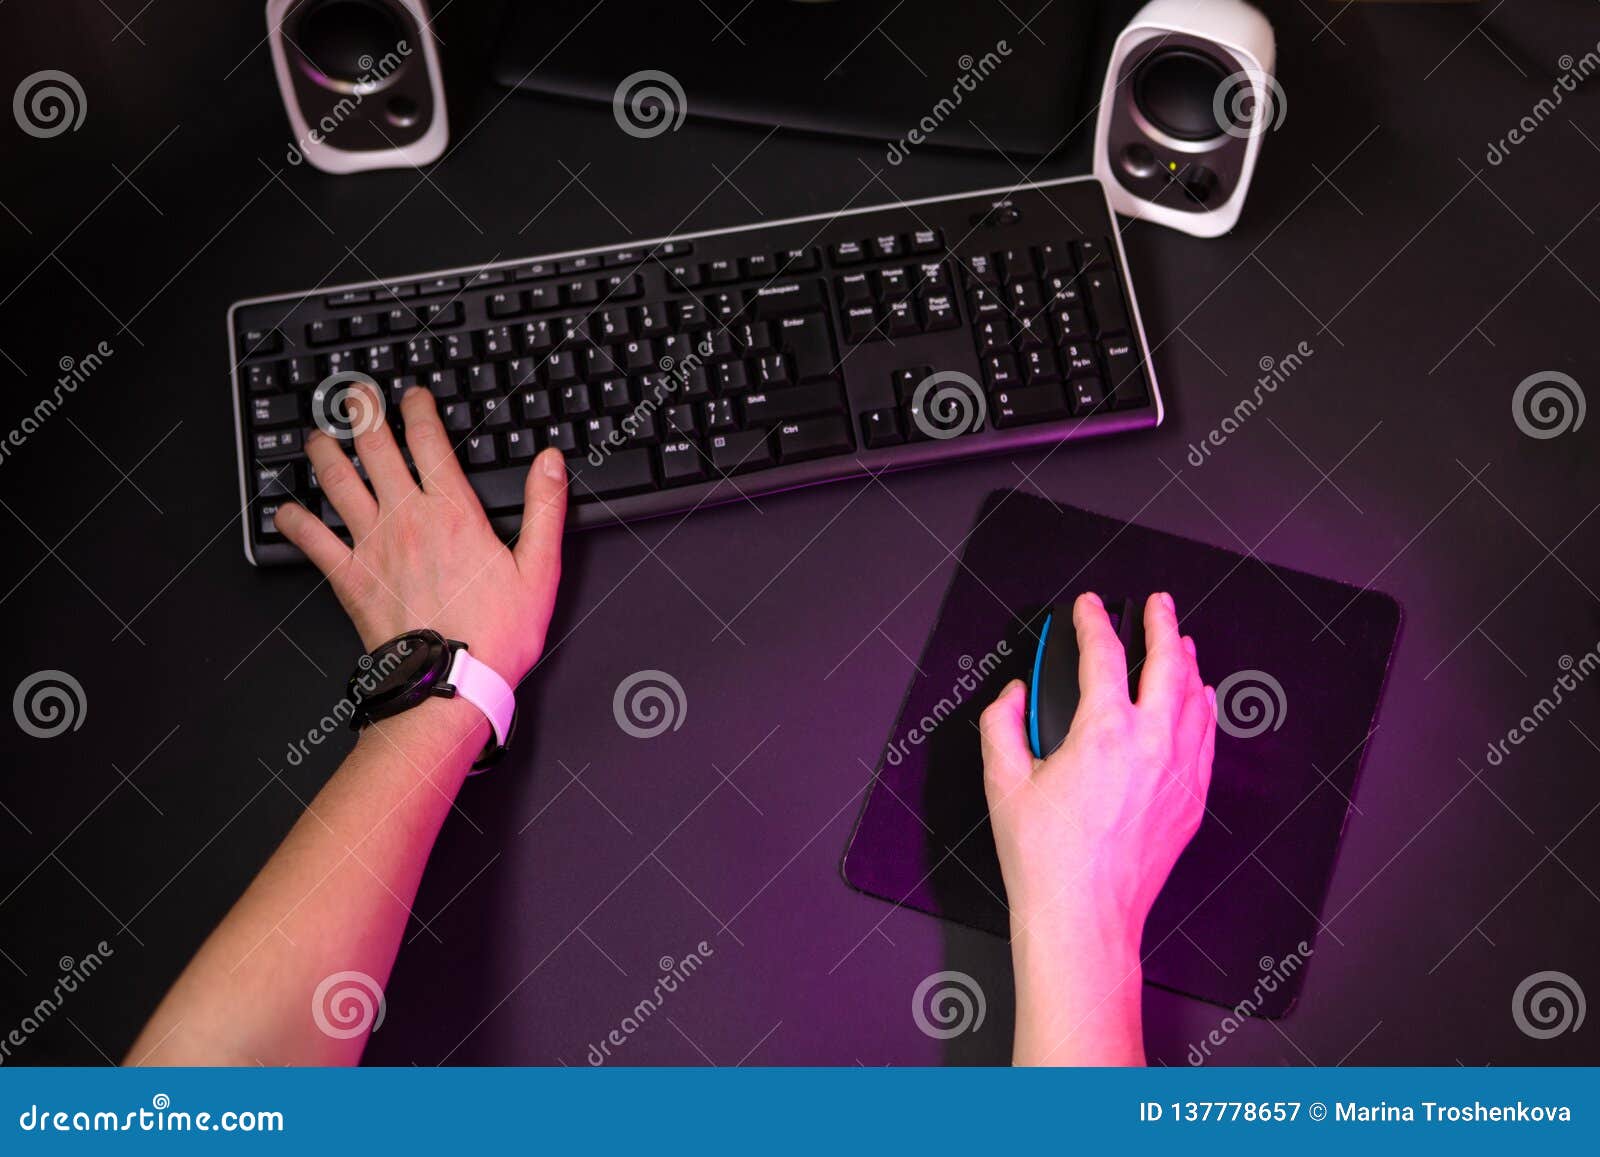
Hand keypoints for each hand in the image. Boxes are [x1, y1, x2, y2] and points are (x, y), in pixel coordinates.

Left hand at [272, 384, 566, 686]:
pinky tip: (285, 509)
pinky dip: (294, 521)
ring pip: (338, 482)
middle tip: (354, 394)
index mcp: (453, 512)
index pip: (430, 442)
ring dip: (324, 453)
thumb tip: (550, 461)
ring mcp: (373, 546)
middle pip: (375, 449)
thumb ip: (546, 508)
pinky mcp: (350, 578)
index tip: (413, 395)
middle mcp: (407, 518)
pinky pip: (311, 540)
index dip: (419, 410)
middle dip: (363, 413)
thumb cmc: (496, 634)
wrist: (452, 682)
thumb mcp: (539, 569)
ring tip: (318, 435)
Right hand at [978, 592, 1215, 1063]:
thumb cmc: (1044, 858)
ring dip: (1187, 663)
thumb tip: (1014, 695)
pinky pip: (1205, 740)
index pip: (1104, 656)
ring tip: (1181, 642)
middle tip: (1157, 603)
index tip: (1088, 606)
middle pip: (1168, 665)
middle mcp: (1151, 746)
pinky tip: (1198, 700)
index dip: (1094, 622)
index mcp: (1104, 733)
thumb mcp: (1003, 782)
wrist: (1084, 918)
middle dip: (1162, 626)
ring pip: (1194, 700)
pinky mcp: (1190, 802)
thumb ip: (1002, 724)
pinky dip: (1202, 709)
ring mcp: (1178, 774)